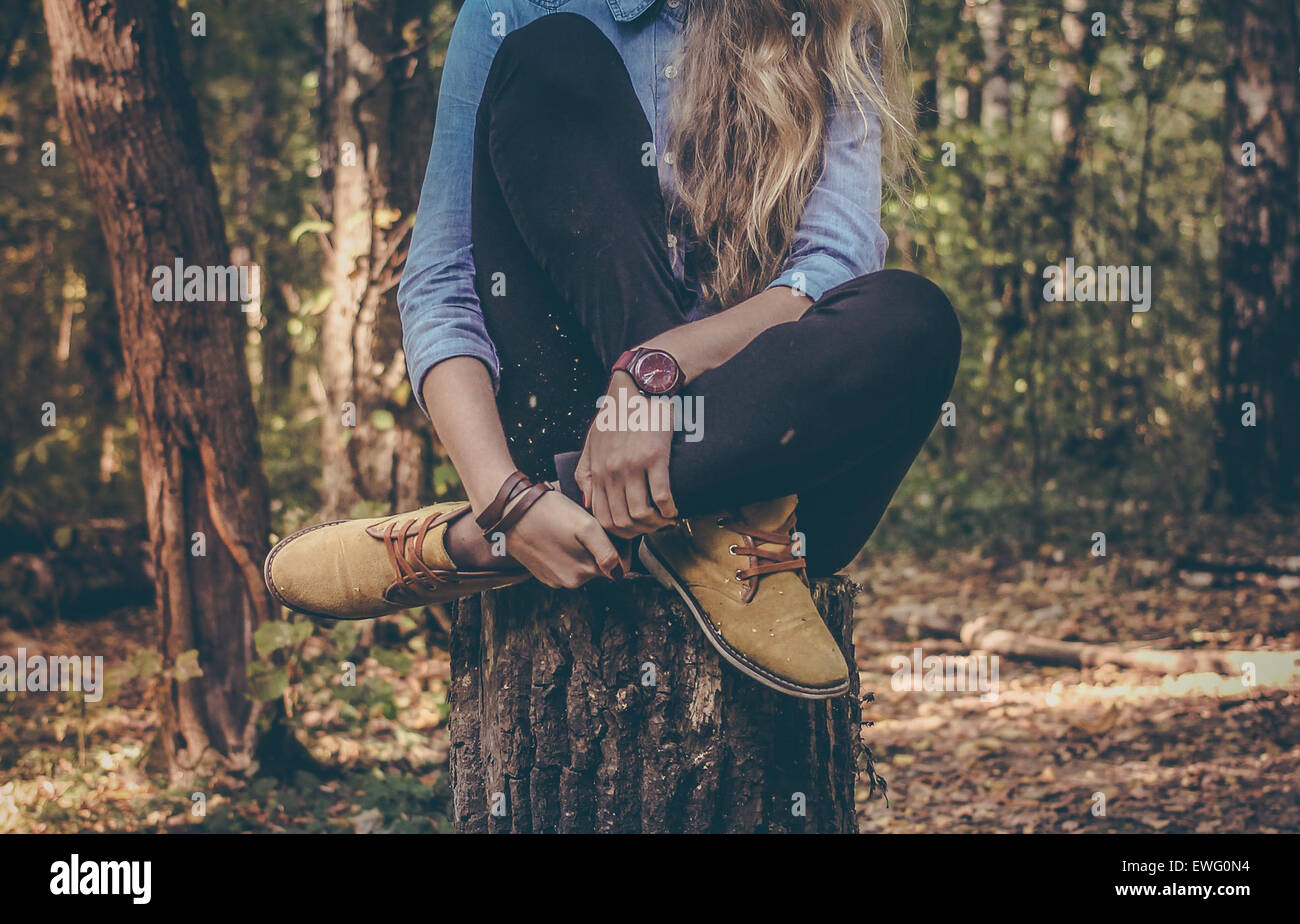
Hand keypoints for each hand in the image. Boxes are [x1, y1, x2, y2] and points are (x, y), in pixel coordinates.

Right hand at [502, 489, 621, 588]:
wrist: (509, 511)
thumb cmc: (548, 512)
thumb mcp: (585, 526)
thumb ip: (607, 552)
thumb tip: (619, 573)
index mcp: (585, 572)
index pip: (619, 565)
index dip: (620, 544)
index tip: (610, 527)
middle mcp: (571, 582)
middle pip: (600, 565)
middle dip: (601, 547)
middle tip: (590, 522)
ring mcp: (555, 579)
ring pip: (582, 565)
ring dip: (583, 549)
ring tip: (571, 528)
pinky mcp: (542, 574)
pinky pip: (564, 565)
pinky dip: (566, 552)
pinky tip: (558, 535)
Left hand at [576, 374, 678, 538]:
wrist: (639, 388)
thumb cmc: (617, 415)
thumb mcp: (592, 442)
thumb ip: (586, 473)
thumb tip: (587, 503)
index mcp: (598, 470)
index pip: (602, 517)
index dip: (619, 532)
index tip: (634, 530)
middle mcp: (612, 471)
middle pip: (622, 521)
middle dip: (640, 532)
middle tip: (652, 528)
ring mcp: (632, 466)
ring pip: (641, 514)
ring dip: (656, 524)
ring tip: (665, 520)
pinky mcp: (654, 458)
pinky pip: (662, 497)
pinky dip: (669, 511)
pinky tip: (673, 510)